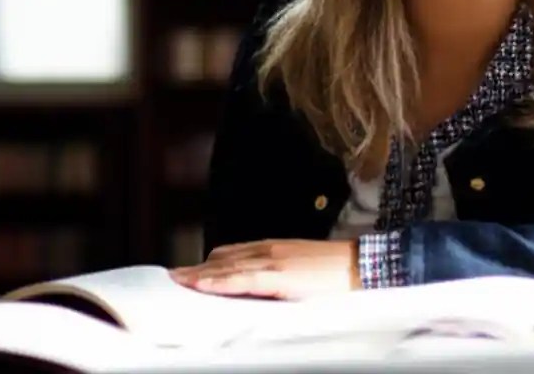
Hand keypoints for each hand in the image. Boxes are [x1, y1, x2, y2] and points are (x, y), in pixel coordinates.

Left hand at [169, 239, 359, 300]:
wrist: (359, 265)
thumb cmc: (337, 270)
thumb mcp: (303, 266)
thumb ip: (280, 272)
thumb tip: (265, 285)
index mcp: (275, 249)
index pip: (233, 253)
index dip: (210, 263)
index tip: (191, 270)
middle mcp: (268, 250)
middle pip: (223, 258)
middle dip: (198, 269)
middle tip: (174, 276)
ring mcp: (272, 261)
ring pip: (226, 267)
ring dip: (200, 275)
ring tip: (178, 282)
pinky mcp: (277, 275)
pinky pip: (240, 278)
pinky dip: (218, 281)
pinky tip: (202, 285)